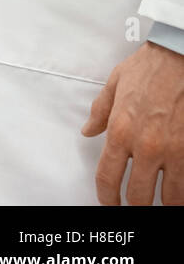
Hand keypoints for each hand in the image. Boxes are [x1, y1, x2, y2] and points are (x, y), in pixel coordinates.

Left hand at [82, 41, 183, 204]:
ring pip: (172, 197)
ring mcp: (175, 151)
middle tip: (136, 206)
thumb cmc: (151, 67)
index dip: (107, 197)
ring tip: (164, 202)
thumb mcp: (115, 85)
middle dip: (136, 206)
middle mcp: (147, 147)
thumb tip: (88, 130)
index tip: (109, 203)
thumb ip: (100, 112)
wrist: (181, 56)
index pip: (108, 177)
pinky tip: (180, 190)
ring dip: (166, 203)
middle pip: (140, 196)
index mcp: (121, 131)